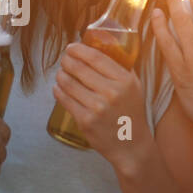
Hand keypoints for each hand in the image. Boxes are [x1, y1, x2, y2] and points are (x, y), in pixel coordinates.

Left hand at [52, 42, 149, 171]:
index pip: (96, 57)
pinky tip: (58, 87)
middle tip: (64, 60)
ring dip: (60, 75)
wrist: (131, 145)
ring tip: (61, 73)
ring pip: (68, 83)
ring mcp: (97, 108)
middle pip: (78, 68)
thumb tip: (104, 46)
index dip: (78, 49)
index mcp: (124, 81)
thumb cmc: (131, 113)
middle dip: (66, 60)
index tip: (71, 48)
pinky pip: (64, 99)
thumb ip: (122, 67)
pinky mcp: (85, 121)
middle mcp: (111, 93)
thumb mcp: (135, 87)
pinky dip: (58, 90)